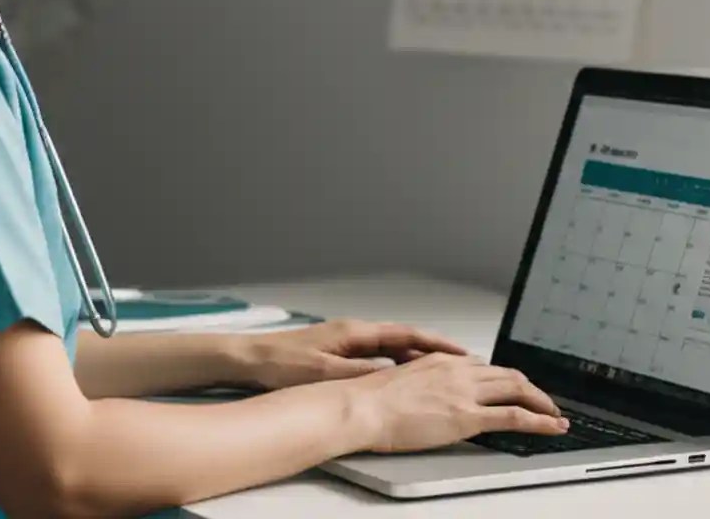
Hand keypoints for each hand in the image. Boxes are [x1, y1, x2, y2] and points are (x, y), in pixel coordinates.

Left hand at [232, 319, 470, 391]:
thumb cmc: (280, 363)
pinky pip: (375, 356)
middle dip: (432, 349)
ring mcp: (345, 341)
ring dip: (414, 357)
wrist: (249, 359)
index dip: (435, 342)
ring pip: (390, 348)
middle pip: (402, 339)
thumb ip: (359, 372)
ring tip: (440, 371)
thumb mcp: (324, 371)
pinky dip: (393, 364)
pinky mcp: (336, 352)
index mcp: (354, 331)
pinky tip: (400, 378)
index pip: (405, 333)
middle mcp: (353, 331)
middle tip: (460, 362)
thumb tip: (391, 374)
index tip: (460, 351)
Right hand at [346, 352, 568, 453]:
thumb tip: (429, 396)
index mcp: (441, 360)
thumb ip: (422, 384)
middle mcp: (458, 370)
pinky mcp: (468, 416)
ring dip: (542, 402)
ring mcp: (465, 392)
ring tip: (554, 415)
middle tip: (543, 401)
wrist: (360, 407)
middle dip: (531, 388)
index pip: (484, 367)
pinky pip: (515, 417)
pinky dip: (540, 421)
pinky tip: (552, 427)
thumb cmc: (369, 400)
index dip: (505, 379)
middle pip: (508, 375)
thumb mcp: (401, 382)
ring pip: (518, 390)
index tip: (513, 387)